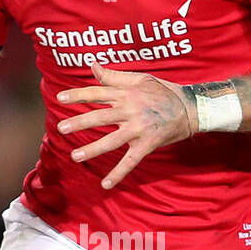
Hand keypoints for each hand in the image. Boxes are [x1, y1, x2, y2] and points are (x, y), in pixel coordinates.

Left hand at [56, 65, 197, 189]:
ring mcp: (139, 129)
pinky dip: (118, 173)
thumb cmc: (163, 92)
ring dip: (92, 149)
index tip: (60, 98)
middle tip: (61, 128)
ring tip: (75, 156)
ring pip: (112, 141)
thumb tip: (92, 65)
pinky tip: (105, 184)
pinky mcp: (147, 144)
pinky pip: (130, 161)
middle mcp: (131, 111)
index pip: (97, 93)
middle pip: (101, 117)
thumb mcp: (140, 79)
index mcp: (127, 94)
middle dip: (80, 122)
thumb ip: (114, 76)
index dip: (78, 95)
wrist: (190, 109)